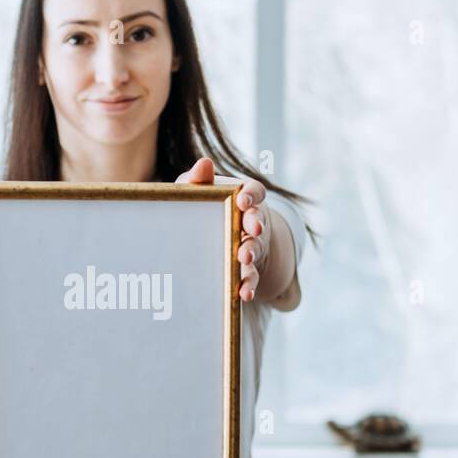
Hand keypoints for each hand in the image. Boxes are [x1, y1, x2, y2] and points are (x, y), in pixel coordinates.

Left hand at [174, 156, 268, 302]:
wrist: (212, 239)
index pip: (255, 191)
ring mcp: (251, 246)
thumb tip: (203, 164)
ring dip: (252, 253)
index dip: (252, 195)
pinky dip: (248, 285)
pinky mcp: (246, 270)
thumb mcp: (199, 192)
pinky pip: (250, 277)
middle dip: (256, 224)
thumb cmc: (206, 207)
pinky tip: (244, 293)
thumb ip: (199, 179)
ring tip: (245, 258)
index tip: (244, 199)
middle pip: (258, 220)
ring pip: (255, 250)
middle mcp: (252, 222)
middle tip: (252, 228)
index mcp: (243, 198)